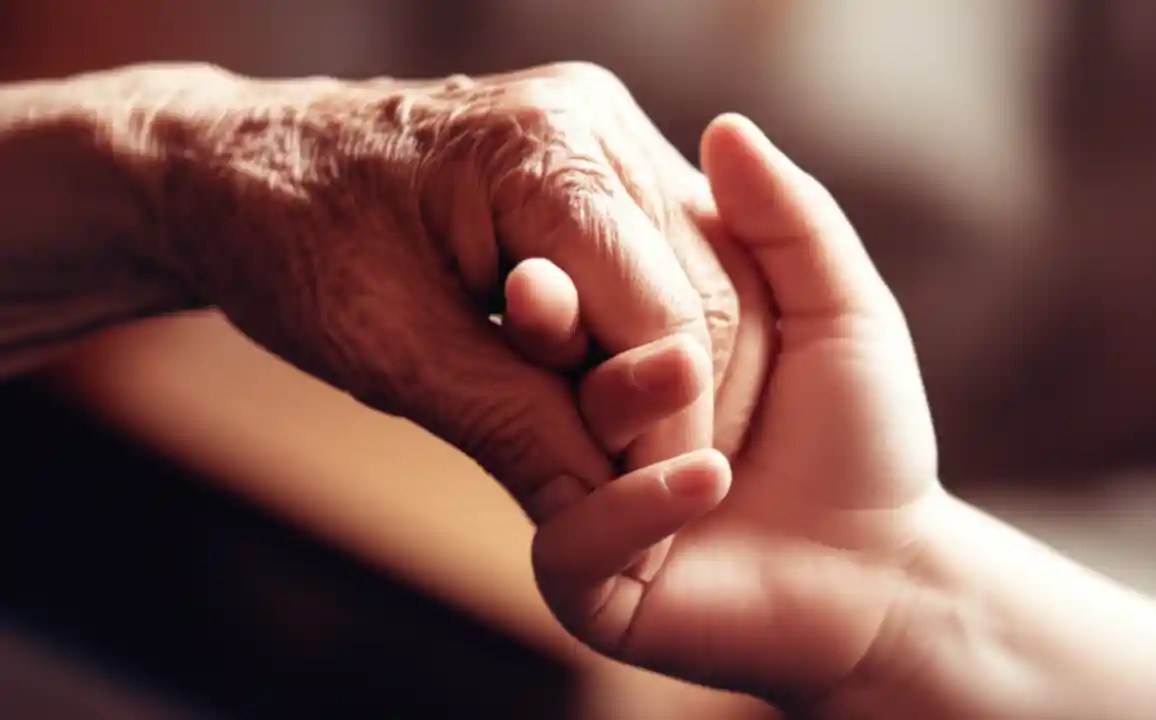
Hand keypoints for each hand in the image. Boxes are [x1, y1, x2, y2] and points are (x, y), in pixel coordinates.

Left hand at [96, 62, 771, 502]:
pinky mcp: (594, 163)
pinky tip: (579, 372)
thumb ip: (515, 428)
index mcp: (546, 149)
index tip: (641, 519)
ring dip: (645, 373)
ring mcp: (601, 134)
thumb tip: (615, 515)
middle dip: (658, 405)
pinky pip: (658, 267)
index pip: (666, 315)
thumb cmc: (286, 240)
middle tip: (597, 480)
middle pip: (701, 299)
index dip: (662, 431)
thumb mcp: (392, 351)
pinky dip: (630, 338)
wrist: (230, 169)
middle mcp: (595, 122)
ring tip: (570, 419)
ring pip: (695, 286)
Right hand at [529, 114, 940, 706]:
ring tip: (682, 375)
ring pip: (552, 443)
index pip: (585, 289)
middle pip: (548, 360)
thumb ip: (791, 221)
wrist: (885, 566)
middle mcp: (593, 420)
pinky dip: (635, 506)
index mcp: (632, 350)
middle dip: (554, 319)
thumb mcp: (837, 309)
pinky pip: (576, 541)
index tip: (569, 218)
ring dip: (616, 403)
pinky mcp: (593, 582)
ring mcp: (584, 500)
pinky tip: (707, 479)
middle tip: (539, 285)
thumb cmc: (859, 432)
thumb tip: (726, 125)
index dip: (576, 257)